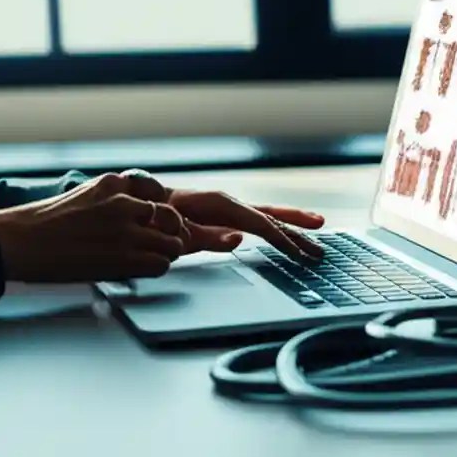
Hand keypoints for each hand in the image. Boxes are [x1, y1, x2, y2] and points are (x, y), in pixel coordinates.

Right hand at [0, 173, 189, 282]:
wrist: (19, 242)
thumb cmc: (42, 224)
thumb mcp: (82, 197)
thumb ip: (111, 201)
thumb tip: (136, 216)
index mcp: (112, 183)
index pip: (157, 192)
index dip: (157, 210)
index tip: (151, 220)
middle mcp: (123, 202)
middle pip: (170, 218)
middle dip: (165, 232)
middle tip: (154, 244)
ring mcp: (126, 230)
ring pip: (172, 243)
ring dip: (162, 253)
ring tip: (144, 259)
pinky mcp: (124, 257)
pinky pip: (161, 264)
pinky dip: (153, 269)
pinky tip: (136, 270)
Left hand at [167, 189, 327, 261]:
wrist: (137, 201)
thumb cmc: (154, 218)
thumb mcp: (176, 231)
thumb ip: (207, 236)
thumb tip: (240, 239)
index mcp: (218, 205)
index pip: (260, 223)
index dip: (282, 239)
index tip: (300, 254)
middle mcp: (226, 203)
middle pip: (269, 216)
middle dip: (296, 231)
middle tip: (320, 245)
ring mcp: (225, 207)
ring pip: (265, 214)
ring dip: (291, 223)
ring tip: (316, 227)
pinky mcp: (221, 214)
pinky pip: (253, 218)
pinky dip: (274, 222)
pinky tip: (283, 229)